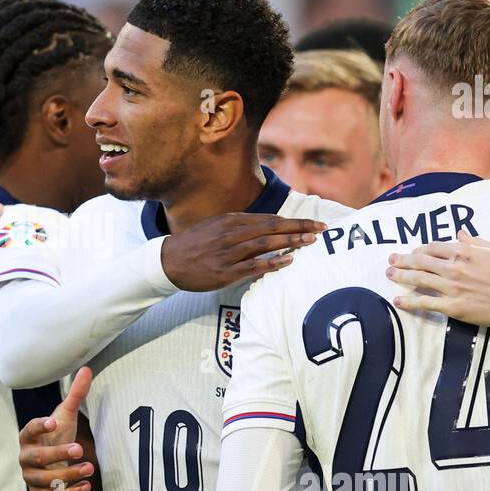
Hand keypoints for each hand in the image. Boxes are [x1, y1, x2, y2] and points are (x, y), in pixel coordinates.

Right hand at [18, 367, 95, 490]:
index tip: (53, 422)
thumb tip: (87, 369)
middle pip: (38, 458)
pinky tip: (86, 485)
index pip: (29, 430)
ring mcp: (31, 477)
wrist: (53, 461)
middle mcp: (25, 457)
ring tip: (90, 468)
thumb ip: (75, 395)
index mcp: (27, 436)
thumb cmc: (57, 435)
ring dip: (67, 475)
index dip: (39, 426)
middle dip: (58, 454)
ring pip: (45, 480)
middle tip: (80, 449)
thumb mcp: (66, 416)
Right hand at [161, 212, 324, 291]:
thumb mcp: (215, 226)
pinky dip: (273, 262)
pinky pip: (254, 266)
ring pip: (265, 244)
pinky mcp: (225, 271)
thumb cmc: (194, 244)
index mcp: (230, 221)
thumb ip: (239, 225)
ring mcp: (228, 253)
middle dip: (299, 227)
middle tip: (321, 229)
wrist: (168, 261)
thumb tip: (264, 225)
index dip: (293, 221)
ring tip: (309, 242)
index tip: (313, 222)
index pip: (269, 219)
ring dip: (290, 242)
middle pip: (272, 228)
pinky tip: (288, 261)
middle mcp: (231, 234)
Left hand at [386, 230, 489, 324]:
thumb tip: (460, 232)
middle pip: (420, 261)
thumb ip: (474, 241)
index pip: (433, 247)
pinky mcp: (454, 306)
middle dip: (402, 260)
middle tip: (390, 260)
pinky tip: (398, 300)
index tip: (412, 252)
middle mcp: (455, 267)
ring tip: (389, 275)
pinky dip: (409, 301)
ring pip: (419, 279)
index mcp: (464, 252)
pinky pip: (425, 302)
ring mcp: (452, 287)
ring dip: (400, 276)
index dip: (419, 250)